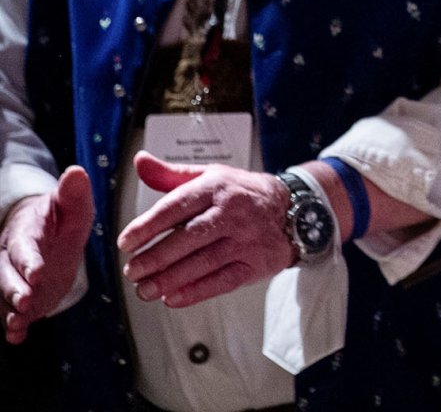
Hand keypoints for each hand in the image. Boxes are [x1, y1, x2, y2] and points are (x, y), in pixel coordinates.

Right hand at [1, 167, 93, 343]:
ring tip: (17, 323)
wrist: (46, 233)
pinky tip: (17, 336)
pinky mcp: (20, 295)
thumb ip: (74, 194)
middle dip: (14, 289)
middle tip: (24, 301)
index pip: (24, 247)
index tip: (37, 272)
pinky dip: (13, 326)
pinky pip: (10, 312)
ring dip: (10, 310)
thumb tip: (77, 172)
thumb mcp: (73, 206)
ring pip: (4, 295)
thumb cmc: (61, 218)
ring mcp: (13, 278)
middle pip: (7, 275)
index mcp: (26, 233)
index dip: (29, 260)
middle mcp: (12, 257)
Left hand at [116, 154, 295, 309]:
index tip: (126, 242)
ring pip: (204, 262)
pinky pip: (223, 280)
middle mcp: (233, 212)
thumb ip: (171, 174)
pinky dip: (196, 292)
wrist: (294, 210)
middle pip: (189, 237)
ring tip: (144, 289)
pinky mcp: (256, 263)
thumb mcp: (211, 176)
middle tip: (132, 270)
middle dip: (156, 257)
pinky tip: (173, 298)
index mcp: (218, 187)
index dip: (148, 226)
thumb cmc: (243, 193)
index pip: (177, 206)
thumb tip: (140, 162)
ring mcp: (247, 239)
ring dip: (170, 278)